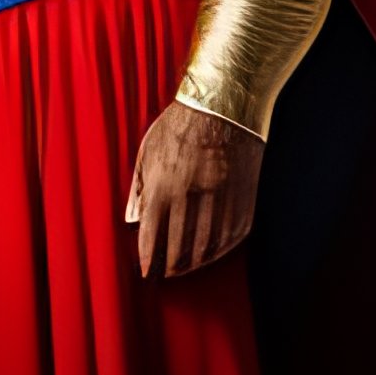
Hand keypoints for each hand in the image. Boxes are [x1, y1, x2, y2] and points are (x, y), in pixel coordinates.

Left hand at [126, 99, 263, 277]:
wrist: (224, 101)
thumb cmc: (180, 123)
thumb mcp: (148, 148)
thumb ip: (138, 186)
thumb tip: (131, 218)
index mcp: (163, 183)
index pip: (152, 233)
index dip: (148, 258)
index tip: (147, 273)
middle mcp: (192, 194)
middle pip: (180, 244)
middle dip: (172, 264)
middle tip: (168, 273)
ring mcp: (221, 195)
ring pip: (209, 242)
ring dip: (197, 261)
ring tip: (189, 267)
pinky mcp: (244, 193)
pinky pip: (235, 231)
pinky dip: (224, 247)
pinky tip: (215, 252)